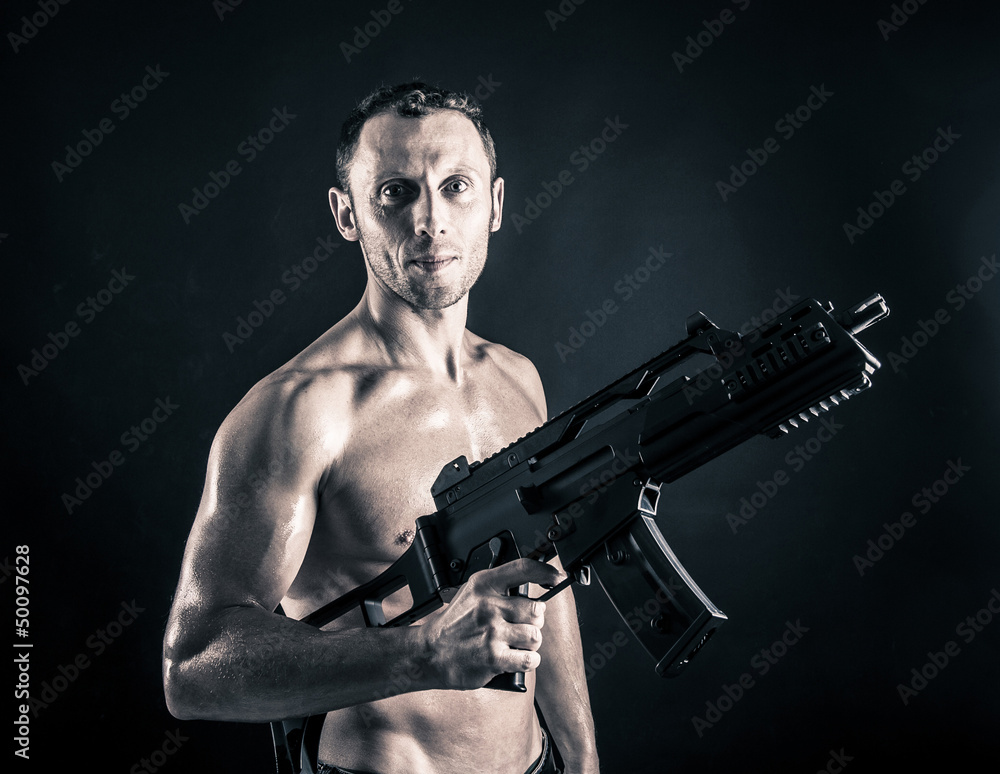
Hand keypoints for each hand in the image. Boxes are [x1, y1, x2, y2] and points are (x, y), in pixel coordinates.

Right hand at [420, 558, 563, 689]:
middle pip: (537, 609)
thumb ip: (499, 585)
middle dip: (534, 621)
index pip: (523, 568)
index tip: (556, 577)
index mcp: (484, 584)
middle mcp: (488, 605)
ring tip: (514, 643)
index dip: (545, 571)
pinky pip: (530, 658)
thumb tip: (534, 581)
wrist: (431, 653)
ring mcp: (492, 632)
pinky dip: (527, 661)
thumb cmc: (455, 623)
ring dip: (530, 643)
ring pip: (536, 635)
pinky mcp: (494, 657)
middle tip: (520, 625)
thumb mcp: (472, 593)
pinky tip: (515, 658)